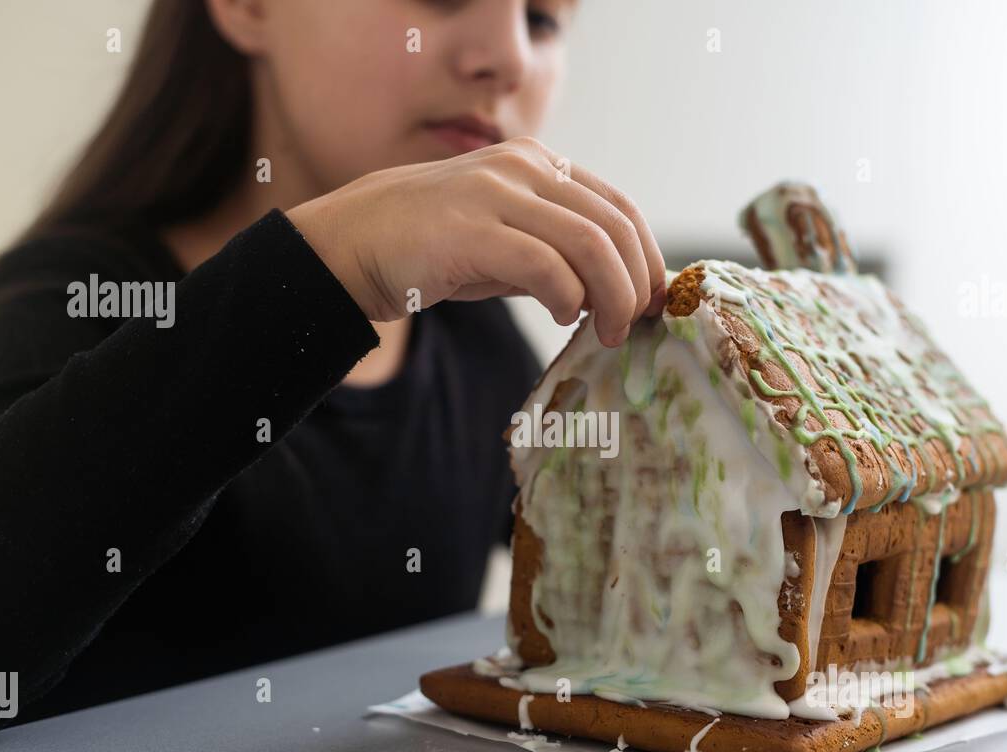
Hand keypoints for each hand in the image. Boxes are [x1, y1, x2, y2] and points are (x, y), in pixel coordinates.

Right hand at [286, 137, 665, 346]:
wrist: (353, 245)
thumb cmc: (435, 250)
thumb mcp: (508, 242)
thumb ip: (560, 255)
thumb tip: (624, 292)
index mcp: (539, 164)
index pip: (619, 207)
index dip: (648, 258)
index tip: (653, 302)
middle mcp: (523, 168)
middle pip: (613, 225)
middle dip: (635, 283)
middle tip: (631, 327)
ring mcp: (496, 193)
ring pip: (589, 243)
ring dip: (611, 296)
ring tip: (607, 331)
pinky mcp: (471, 229)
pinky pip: (545, 265)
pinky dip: (568, 298)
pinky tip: (563, 318)